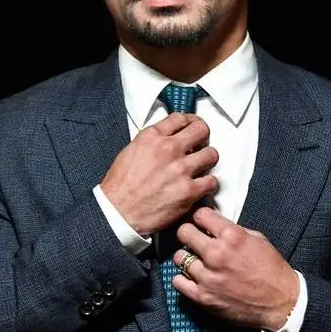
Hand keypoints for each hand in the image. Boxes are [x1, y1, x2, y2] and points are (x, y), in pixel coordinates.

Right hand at [100, 112, 218, 235]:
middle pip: (201, 130)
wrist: (118, 212)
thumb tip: (166, 139)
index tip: (192, 126)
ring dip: (208, 159)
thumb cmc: (120, 187)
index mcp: (151, 138)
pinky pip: (212, 181)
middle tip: (202, 142)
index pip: (180, 118)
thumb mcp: (130, 152)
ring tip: (202, 166)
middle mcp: (168, 150)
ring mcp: (180, 170)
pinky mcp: (189, 191)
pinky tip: (202, 185)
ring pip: (211, 154)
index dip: (189, 121)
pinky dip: (209, 184)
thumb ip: (151, 142)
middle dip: (203, 135)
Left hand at [173, 207, 298, 331]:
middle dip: (188, 233)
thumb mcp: (257, 239)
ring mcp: (208, 277)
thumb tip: (214, 223)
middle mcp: (217, 254)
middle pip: (184, 232)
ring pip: (179, 257)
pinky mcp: (203, 297)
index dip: (200, 217)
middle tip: (194, 238)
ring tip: (196, 261)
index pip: (200, 215)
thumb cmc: (272, 271)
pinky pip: (178, 281)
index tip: (201, 222)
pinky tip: (193, 277)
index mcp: (231, 237)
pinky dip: (183, 278)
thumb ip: (233, 229)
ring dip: (186, 257)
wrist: (282, 303)